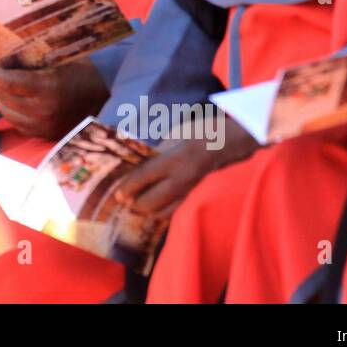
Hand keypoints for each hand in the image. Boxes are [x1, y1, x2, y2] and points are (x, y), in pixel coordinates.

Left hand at [0, 55, 109, 140]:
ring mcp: (43, 126)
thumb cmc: (86, 72)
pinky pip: (17, 124)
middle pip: (1, 96)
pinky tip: (16, 98)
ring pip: (5, 112)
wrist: (109, 101)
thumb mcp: (64, 57)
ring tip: (3, 83)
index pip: (5, 82)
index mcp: (47, 88)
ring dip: (0, 96)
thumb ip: (37, 54)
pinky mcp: (44, 135)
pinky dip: (12, 110)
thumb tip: (9, 40)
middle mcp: (43, 110)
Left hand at [114, 121, 259, 220]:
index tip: (118, 193)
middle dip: (135, 204)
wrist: (229, 143)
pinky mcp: (195, 196)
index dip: (128, 187)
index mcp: (174, 160)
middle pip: (151, 202)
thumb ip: (156, 153)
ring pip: (163, 212)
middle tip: (124, 200)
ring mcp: (189, 191)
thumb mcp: (173, 137)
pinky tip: (154, 207)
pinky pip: (174, 210)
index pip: (143, 177)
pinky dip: (161, 212)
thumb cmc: (199, 133)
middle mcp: (181, 179)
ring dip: (148, 211)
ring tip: (137, 204)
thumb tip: (137, 165)